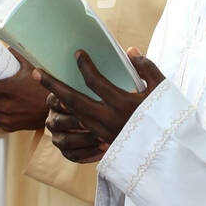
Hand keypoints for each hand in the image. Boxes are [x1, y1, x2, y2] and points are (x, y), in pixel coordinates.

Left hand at [33, 48, 164, 149]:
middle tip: (36, 71)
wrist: (168, 153)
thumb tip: (129, 51)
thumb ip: (145, 68)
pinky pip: (79, 125)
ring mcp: (103, 132)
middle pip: (73, 100)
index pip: (95, 83)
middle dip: (53, 85)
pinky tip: (60, 104)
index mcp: (123, 104)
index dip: (85, 67)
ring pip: (73, 115)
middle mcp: (108, 119)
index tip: (78, 54)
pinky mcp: (102, 140)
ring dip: (56, 99)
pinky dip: (68, 113)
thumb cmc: (167, 118)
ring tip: (44, 85)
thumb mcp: (162, 90)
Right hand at [44, 96, 107, 163]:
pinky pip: (74, 154)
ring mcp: (58, 137)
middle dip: (74, 122)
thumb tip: (97, 83)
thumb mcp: (92, 95)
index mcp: (56, 102)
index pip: (53, 102)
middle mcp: (53, 120)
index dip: (60, 103)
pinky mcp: (67, 152)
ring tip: (101, 137)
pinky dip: (89, 151)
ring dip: (84, 139)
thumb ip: (90, 93)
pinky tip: (103, 147)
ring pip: (65, 141)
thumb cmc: (98, 103)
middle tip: (90, 123)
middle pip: (57, 122)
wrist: (102, 124)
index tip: (71, 104)